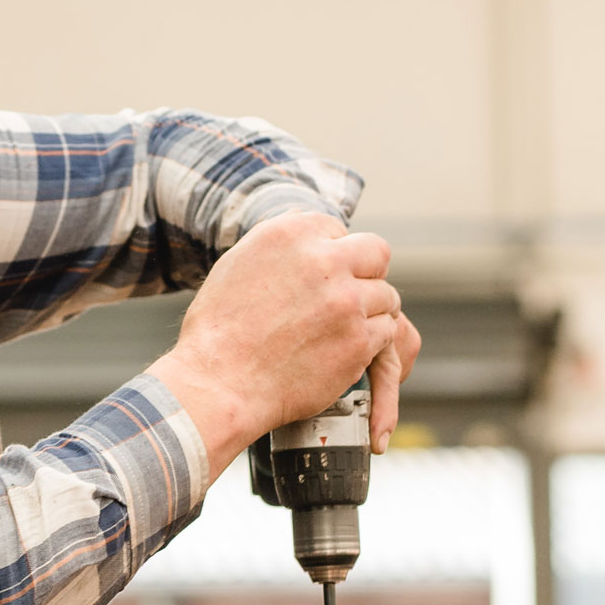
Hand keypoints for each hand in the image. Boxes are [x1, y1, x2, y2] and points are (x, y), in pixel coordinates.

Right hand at [146, 214, 416, 484]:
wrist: (218, 385)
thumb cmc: (219, 331)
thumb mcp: (238, 264)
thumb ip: (278, 238)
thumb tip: (303, 219)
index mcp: (291, 235)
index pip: (339, 228)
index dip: (334, 254)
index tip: (325, 276)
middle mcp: (323, 261)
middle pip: (376, 253)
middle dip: (367, 274)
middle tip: (351, 297)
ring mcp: (346, 301)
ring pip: (386, 296)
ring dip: (370, 312)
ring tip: (343, 331)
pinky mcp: (358, 340)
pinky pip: (386, 332)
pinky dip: (371, 343)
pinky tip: (347, 351)